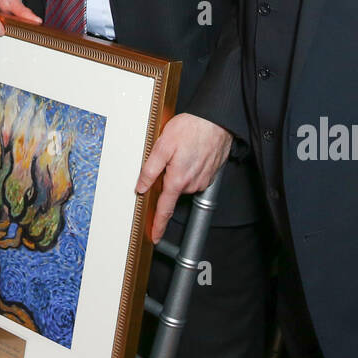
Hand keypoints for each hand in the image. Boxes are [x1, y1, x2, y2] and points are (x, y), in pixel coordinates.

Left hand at [136, 114, 231, 241]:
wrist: (216, 120)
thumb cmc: (190, 129)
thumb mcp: (162, 145)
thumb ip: (150, 170)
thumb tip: (141, 187)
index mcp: (178, 180)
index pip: (165, 209)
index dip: (158, 224)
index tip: (154, 236)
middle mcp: (192, 184)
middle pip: (173, 191)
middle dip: (168, 180)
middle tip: (168, 158)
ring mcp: (203, 180)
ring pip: (184, 184)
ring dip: (179, 173)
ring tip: (181, 152)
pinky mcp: (211, 174)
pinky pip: (195, 178)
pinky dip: (190, 169)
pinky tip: (191, 153)